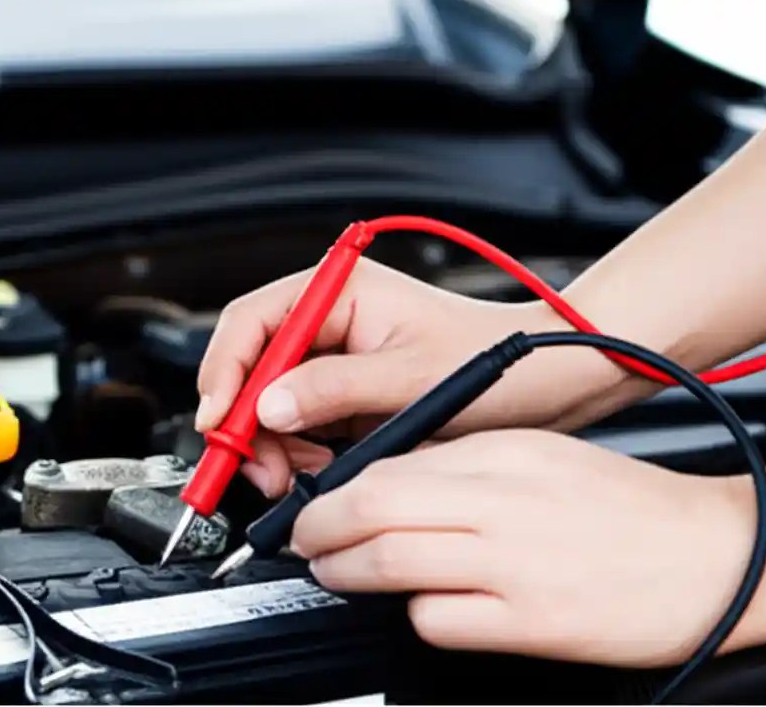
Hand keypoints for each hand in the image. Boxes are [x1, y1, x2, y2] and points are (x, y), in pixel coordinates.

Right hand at [195, 257, 634, 498]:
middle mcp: (329, 317)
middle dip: (245, 420)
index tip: (221, 423)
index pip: (254, 323)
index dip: (226, 373)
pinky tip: (311, 470)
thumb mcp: (410, 379)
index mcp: (339, 289)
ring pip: (266, 399)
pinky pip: (294, 421)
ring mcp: (333, 355)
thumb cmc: (493, 360)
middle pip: (250, 364)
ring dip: (269, 443)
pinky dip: (292, 450)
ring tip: (292, 476)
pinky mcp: (342, 390)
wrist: (544, 383)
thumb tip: (268, 406)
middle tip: (254, 468)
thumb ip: (334, 389)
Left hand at [292, 429, 757, 667]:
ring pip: (389, 561)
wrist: (718, 553)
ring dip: (345, 570)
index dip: (334, 490)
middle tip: (304, 542)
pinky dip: (414, 614)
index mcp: (504, 454)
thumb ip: (465, 465)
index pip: (388, 464)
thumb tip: (387, 481)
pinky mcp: (532, 621)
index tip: (317, 505)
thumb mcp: (541, 457)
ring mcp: (514, 563)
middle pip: (372, 507)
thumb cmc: (631, 507)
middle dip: (318, 528)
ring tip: (335, 573)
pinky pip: (438, 619)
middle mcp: (503, 501)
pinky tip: (421, 609)